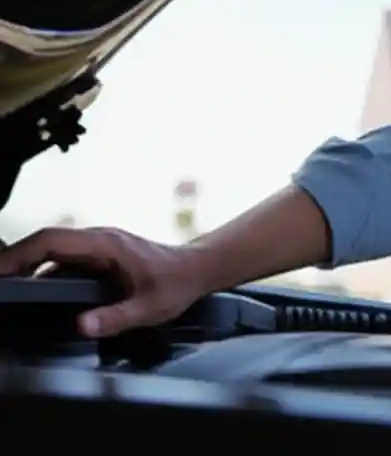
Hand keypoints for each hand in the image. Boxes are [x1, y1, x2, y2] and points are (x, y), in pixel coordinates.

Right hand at [0, 226, 212, 338]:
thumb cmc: (177, 282)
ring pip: (50, 250)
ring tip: (5, 289)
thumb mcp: (151, 306)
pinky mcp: (96, 256)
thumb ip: (117, 317)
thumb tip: (83, 325)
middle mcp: (97, 240)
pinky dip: (40, 271)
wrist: (197, 269)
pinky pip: (61, 259)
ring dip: (25, 265)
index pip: (51, 240)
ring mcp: (96, 246)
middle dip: (13, 260)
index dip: (19, 254)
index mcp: (105, 244)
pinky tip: (30, 290)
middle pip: (43, 242)